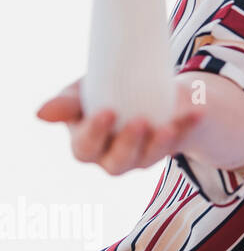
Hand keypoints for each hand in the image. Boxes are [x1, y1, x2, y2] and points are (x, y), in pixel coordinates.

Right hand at [36, 78, 200, 175]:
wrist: (144, 88)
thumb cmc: (105, 90)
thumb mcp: (87, 91)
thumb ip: (68, 103)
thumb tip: (41, 114)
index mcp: (86, 143)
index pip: (85, 148)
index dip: (95, 133)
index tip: (108, 111)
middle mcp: (111, 156)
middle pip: (116, 163)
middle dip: (128, 144)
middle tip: (140, 122)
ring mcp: (142, 156)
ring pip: (147, 160)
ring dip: (160, 144)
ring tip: (168, 126)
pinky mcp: (168, 147)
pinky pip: (180, 141)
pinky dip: (188, 126)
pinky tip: (196, 112)